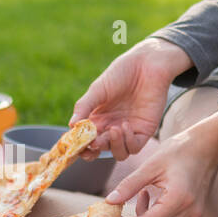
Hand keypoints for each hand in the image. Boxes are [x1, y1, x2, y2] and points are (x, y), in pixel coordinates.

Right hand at [70, 37, 190, 160]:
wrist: (147, 64)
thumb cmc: (121, 73)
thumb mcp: (98, 89)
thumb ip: (84, 106)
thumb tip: (71, 125)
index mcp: (98, 119)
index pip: (86, 140)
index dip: (81, 147)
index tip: (77, 147)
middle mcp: (111, 127)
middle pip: (101, 149)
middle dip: (95, 149)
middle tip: (94, 142)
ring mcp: (128, 130)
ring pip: (119, 153)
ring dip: (114, 146)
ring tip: (113, 130)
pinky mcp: (145, 130)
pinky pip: (135, 147)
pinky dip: (128, 141)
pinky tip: (125, 126)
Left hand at [105, 110, 217, 216]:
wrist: (206, 146)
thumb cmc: (180, 151)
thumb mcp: (150, 165)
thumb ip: (129, 185)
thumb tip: (110, 201)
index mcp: (178, 199)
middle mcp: (188, 212)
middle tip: (119, 210)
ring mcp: (193, 215)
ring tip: (141, 194)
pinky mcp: (193, 215)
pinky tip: (151, 198)